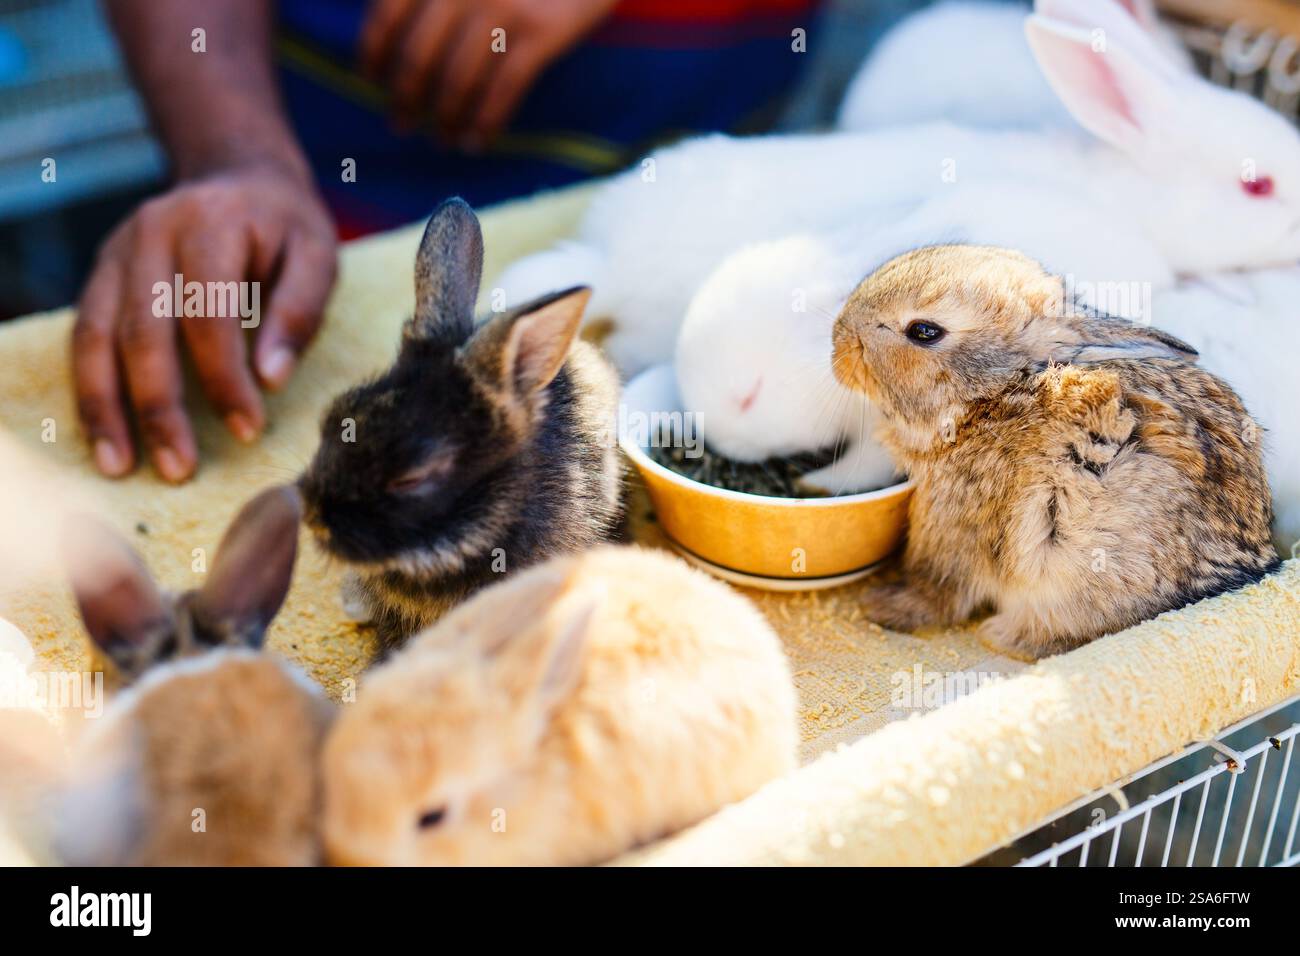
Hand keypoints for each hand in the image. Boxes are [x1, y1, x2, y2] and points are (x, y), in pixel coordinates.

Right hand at [73, 163, 337, 481]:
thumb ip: (299, 312)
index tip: (247, 431)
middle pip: (144, 332)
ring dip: (106, 407)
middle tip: (179, 469)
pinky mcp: (102, 273)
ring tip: (120, 466)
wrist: (240, 177)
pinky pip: (85, 336)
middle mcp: (150, 232)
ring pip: (98, 337)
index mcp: (208, 223)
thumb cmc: (286, 227)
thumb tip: (272, 378)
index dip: (224, 378)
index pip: (208, 315)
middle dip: (159, 407)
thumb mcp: (318, 255)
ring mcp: (117, 251)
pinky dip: (91, 388)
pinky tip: (105, 435)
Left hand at [360, 0, 618, 147]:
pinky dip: (487, 122)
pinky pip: (505, 90)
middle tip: (400, 123)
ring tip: (443, 140)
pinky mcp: (543, 33)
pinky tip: (478, 141)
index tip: (371, 80)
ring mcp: (504, 9)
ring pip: (459, 80)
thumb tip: (395, 38)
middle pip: (419, 56)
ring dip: (446, 118)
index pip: (388, 14)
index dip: (374, 53)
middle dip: (405, 98)